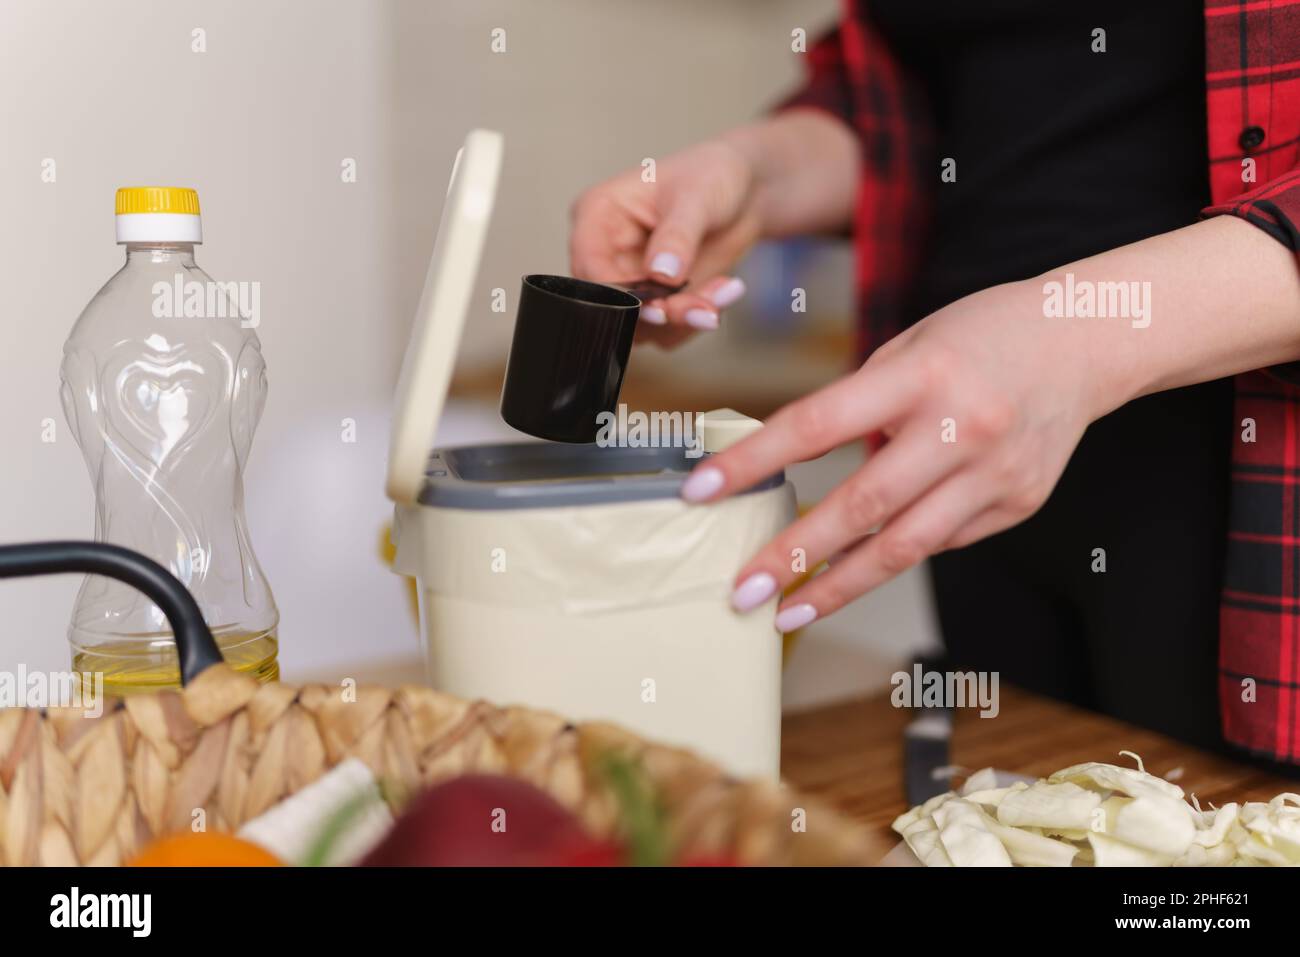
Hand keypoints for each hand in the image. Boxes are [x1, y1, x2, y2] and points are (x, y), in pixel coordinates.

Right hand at [569, 137, 761, 347]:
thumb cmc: (712, 175)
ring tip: (725, 290)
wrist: (746, 193)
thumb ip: (677, 236)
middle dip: (660, 313)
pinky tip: (725, 289)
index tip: (658, 309)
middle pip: (611, 305)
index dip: (618, 295)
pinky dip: (698, 318)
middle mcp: (606, 253)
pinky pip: (667, 331)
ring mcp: (629, 281)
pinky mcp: (655, 302)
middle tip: (705, 309)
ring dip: (684, 318)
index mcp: (598, 215)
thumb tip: (661, 273)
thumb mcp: (697, 197)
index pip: (588, 267)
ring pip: (640, 326)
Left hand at [682, 279, 1111, 630]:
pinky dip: (897, 554)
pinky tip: (863, 568)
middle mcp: (959, 427)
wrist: (1084, 341)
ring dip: (838, 587)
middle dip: (793, 555)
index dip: (754, 462)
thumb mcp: (908, 349)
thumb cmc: (981, 337)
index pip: (817, 425)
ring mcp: (995, 473)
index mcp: (919, 374)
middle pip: (861, 505)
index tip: (702, 491)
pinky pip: (942, 542)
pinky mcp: (1018, 504)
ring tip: (789, 612)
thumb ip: (857, 406)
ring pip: (903, 547)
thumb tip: (795, 465)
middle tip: (742, 591)